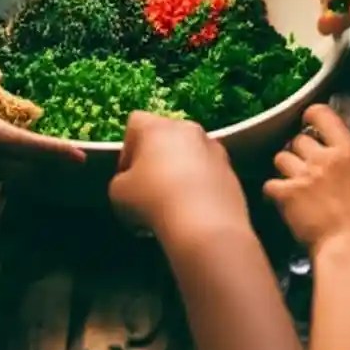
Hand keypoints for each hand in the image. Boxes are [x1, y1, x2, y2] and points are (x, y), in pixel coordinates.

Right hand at [108, 112, 247, 236]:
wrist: (204, 225)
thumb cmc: (152, 200)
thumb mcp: (118, 194)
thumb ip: (121, 182)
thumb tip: (132, 185)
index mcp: (157, 127)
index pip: (135, 124)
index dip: (127, 150)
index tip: (127, 177)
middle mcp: (188, 129)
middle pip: (165, 137)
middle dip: (155, 161)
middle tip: (148, 191)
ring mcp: (214, 149)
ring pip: (190, 155)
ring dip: (179, 173)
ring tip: (172, 205)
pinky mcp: (232, 171)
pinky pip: (208, 173)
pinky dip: (199, 187)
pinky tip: (193, 212)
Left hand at [264, 105, 349, 261]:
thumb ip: (345, 159)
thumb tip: (331, 151)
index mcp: (349, 149)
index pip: (322, 113)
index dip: (311, 116)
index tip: (308, 123)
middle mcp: (324, 157)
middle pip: (298, 139)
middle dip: (300, 153)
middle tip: (307, 170)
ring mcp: (303, 174)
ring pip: (281, 158)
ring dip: (286, 170)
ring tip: (295, 186)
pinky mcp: (285, 194)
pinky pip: (270, 184)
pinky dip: (274, 193)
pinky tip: (284, 202)